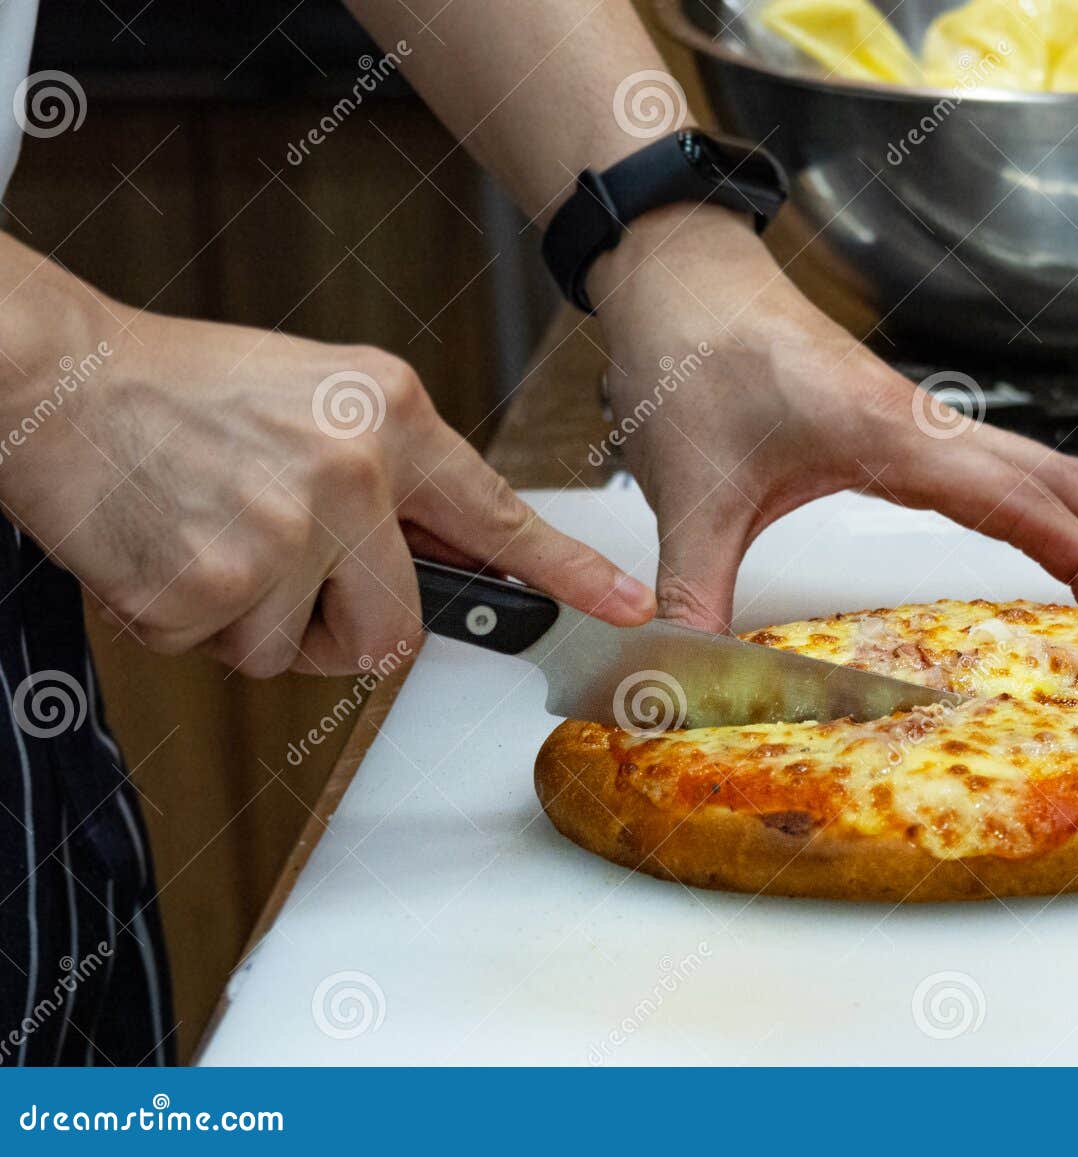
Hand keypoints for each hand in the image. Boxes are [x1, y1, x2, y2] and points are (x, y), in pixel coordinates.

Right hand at [0, 303, 653, 676]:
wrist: (56, 378)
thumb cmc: (184, 390)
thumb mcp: (320, 397)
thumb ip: (393, 474)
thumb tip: (453, 555)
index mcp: (387, 414)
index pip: (497, 515)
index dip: (568, 574)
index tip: (625, 608)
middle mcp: (352, 472)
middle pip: (396, 630)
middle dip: (341, 628)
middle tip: (282, 575)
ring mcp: (283, 532)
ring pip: (301, 653)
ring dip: (253, 623)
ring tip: (209, 538)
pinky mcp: (210, 587)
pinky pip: (223, 655)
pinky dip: (187, 623)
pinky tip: (165, 550)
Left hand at [591, 205, 1077, 631]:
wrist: (681, 276)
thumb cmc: (694, 362)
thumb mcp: (688, 496)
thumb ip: (689, 596)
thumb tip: (677, 682)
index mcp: (895, 438)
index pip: (1023, 503)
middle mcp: (927, 426)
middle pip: (1064, 481)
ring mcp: (922, 422)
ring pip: (1046, 467)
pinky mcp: (904, 424)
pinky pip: (1007, 465)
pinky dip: (1057, 504)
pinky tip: (1063, 532)